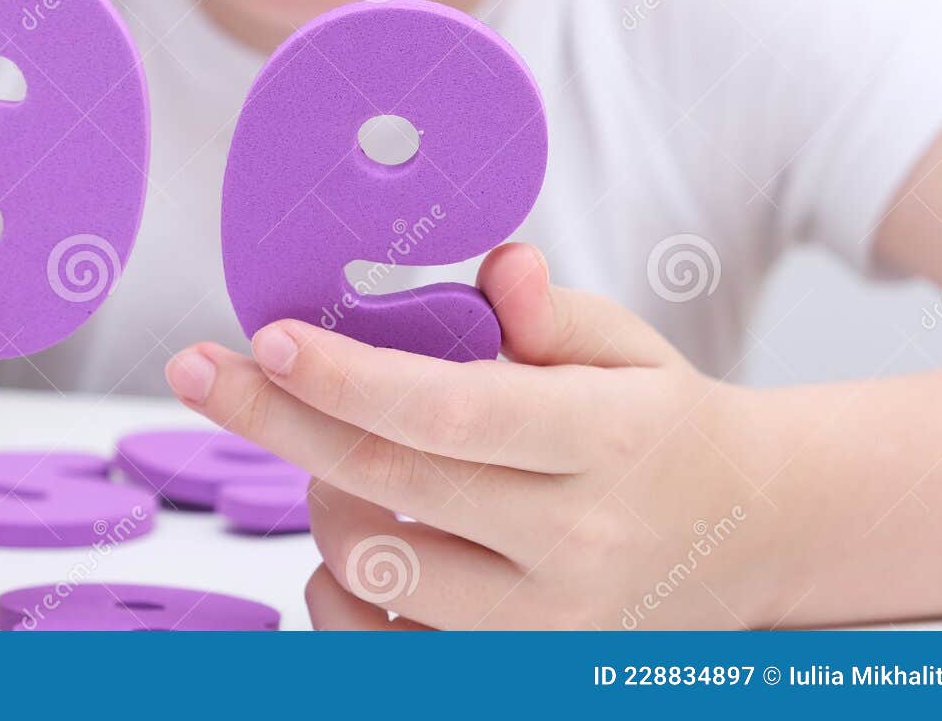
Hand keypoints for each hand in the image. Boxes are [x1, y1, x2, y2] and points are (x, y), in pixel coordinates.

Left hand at [166, 243, 778, 629]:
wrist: (741, 542)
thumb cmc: (660, 430)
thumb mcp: (626, 349)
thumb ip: (553, 309)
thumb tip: (497, 267)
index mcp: (611, 441)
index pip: (458, 410)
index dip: (351, 376)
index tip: (267, 338)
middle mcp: (579, 545)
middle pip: (391, 484)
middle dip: (275, 419)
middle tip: (200, 370)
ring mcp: (546, 630)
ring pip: (372, 568)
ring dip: (320, 495)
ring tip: (334, 452)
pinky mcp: (515, 675)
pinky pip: (377, 645)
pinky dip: (336, 587)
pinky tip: (355, 531)